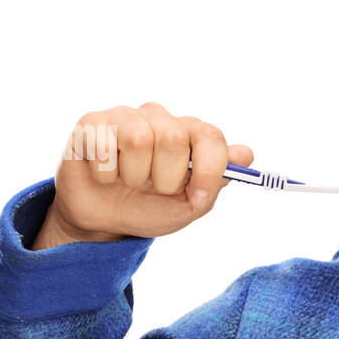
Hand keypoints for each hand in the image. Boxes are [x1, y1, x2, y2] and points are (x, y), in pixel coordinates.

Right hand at [34, 102, 251, 246]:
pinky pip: (104, 146)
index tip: (199, 198)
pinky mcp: (92, 123)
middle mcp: (161, 119)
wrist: (106, 221)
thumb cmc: (151, 207)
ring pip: (139, 139)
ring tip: (128, 181)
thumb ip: (216, 180)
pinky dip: (106, 174)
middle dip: (166, 178)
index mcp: (190, 134)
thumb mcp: (190, 204)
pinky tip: (105, 175)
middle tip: (154, 188)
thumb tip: (246, 154)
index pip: (211, 136)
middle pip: (174, 138)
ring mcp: (126, 117)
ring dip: (134, 175)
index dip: (209, 170)